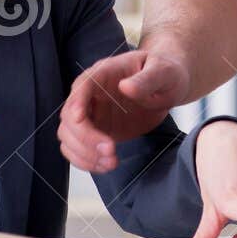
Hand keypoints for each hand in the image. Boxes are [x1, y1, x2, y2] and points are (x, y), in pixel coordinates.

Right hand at [59, 49, 189, 173]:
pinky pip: (78, 148)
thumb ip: (145, 80)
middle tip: (111, 150)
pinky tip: (105, 166)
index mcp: (103, 73)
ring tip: (111, 162)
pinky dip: (86, 161)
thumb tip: (126, 87)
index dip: (76, 103)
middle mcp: (91, 94)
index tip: (80, 120)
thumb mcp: (162, 72)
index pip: (81, 86)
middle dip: (85, 137)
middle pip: (69, 116)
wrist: (168, 86)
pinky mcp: (97, 132)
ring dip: (84, 153)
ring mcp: (92, 114)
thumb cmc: (165, 73)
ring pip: (68, 135)